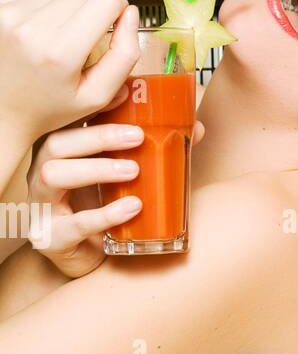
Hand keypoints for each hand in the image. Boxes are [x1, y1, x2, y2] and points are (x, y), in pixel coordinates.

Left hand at [0, 0, 139, 148]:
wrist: (2, 111)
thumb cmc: (47, 108)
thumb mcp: (96, 96)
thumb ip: (124, 56)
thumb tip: (131, 14)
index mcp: (60, 53)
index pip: (106, 0)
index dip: (118, 9)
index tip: (114, 23)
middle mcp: (31, 29)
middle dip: (89, 15)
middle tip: (78, 45)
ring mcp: (9, 15)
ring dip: (64, 13)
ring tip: (54, 42)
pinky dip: (40, 8)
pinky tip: (35, 34)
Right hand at [26, 97, 205, 278]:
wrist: (87, 261)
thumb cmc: (103, 209)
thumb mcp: (126, 178)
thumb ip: (153, 152)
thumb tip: (197, 128)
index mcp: (60, 154)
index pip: (69, 121)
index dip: (91, 106)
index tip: (124, 92)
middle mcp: (43, 173)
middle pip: (57, 143)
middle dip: (98, 136)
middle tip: (138, 137)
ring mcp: (43, 206)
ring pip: (54, 176)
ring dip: (96, 169)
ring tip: (133, 171)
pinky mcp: (52, 238)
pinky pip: (74, 223)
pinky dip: (105, 214)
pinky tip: (132, 208)